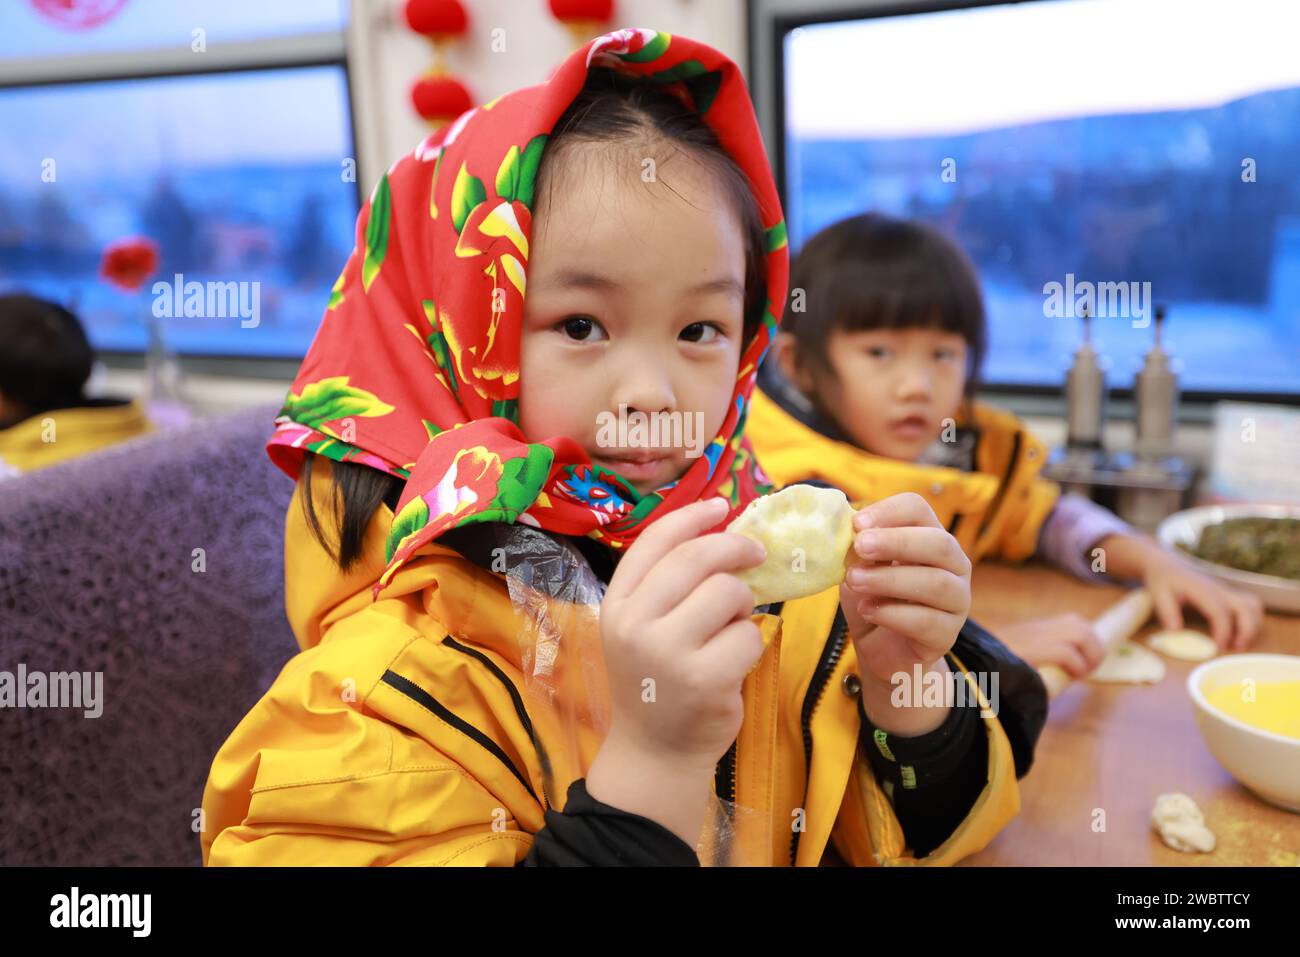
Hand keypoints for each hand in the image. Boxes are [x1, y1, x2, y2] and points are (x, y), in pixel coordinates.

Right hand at [596, 496, 766, 768]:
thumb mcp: (643, 626)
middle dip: (735, 548)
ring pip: (728, 592)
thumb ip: (670, 584)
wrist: (655, 750)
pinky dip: (752, 642)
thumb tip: (725, 530)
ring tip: (733, 624)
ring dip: (744, 603)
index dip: (691, 516)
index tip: (721, 505)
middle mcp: (635, 623)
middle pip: (696, 558)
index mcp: (617, 603)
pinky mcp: (704, 678)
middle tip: (756, 553)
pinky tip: (735, 660)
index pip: (654, 541)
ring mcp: (668, 652)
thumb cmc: (658, 679)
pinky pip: (749, 634)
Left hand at [840, 492, 971, 690]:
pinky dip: (893, 614)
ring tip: (854, 581)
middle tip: (859, 546)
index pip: (918, 510)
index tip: (856, 523)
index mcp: (929, 537)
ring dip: (890, 579)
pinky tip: (867, 610)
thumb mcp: (858, 568)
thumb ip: (856, 550)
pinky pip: (928, 621)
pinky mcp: (948, 635)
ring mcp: (957, 600)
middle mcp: (953, 565)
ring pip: (936, 583)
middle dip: (896, 541)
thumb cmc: (872, 599)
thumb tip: (845, 531)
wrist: (881, 650)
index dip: (889, 512)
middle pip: (938, 542)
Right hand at [997, 614, 1106, 676]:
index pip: (1073, 623)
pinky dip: (1075, 665)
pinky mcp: (1031, 649)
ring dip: (1089, 655)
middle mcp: (1034, 628)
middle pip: (1079, 625)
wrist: (968, 670)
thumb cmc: (990, 673)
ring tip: (1080, 673)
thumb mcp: (1017, 661)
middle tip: (1087, 670)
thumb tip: (1063, 676)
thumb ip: (1036, 660)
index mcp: (1033, 630)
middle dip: (1094, 648)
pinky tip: (1069, 677)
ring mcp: (1032, 636)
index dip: (1088, 641)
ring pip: (1079, 632)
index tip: (1087, 664)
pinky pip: (1065, 652)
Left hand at [1139, 547, 1263, 650]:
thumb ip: (1168, 612)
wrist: (1168, 566)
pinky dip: (1252, 620)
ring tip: (1238, 642)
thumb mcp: (1159, 595)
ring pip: (1254, 605)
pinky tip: (1238, 632)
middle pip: (1247, 607)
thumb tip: (1176, 632)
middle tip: (1236, 648)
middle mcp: (1219, 590)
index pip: (1220, 611)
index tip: (1218, 647)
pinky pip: (1251, 604)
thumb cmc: (1164, 581)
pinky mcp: (1229, 595)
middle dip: (1247, 629)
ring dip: (1253, 625)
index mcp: (1203, 591)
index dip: (1223, 631)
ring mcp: (1227, 591)